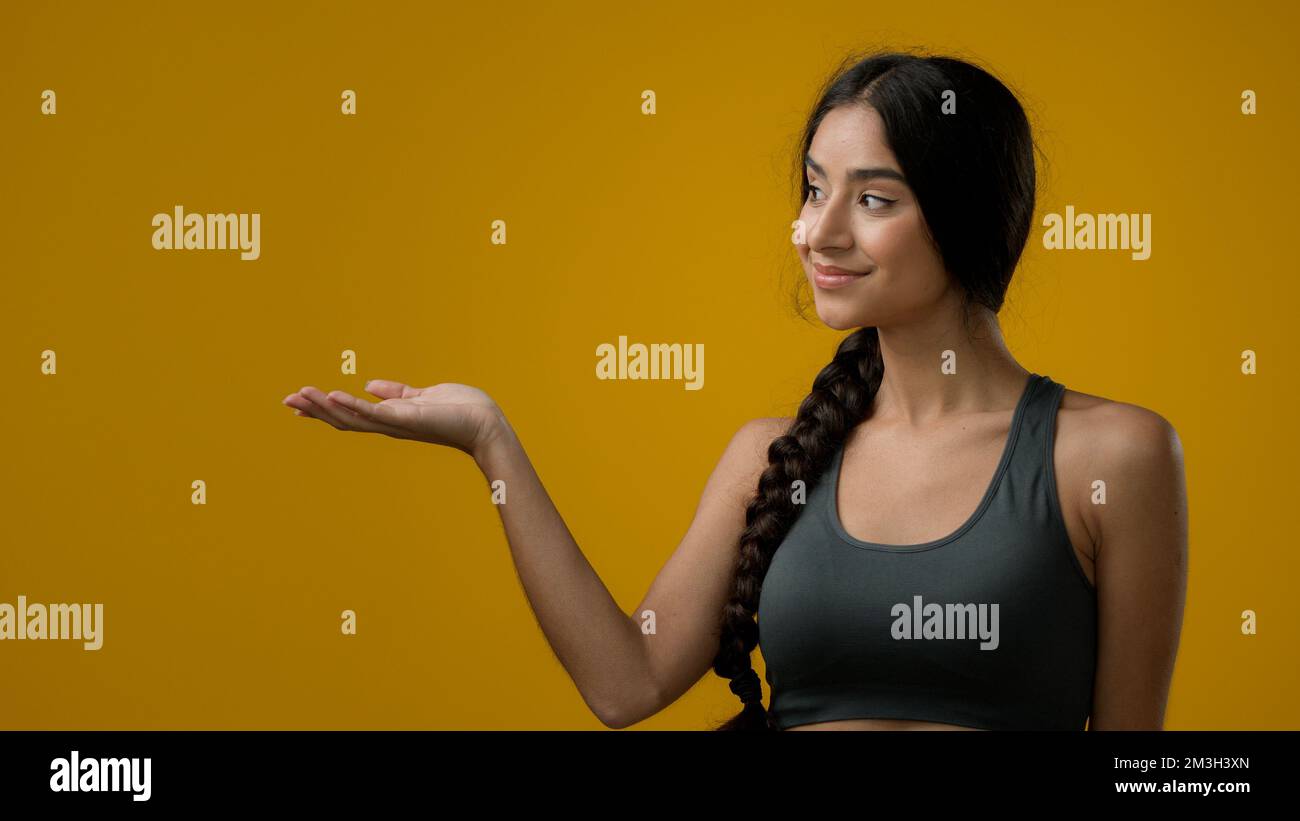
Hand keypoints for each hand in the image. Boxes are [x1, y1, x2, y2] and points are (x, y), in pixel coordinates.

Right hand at [282, 380, 507, 457]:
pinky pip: (374, 412)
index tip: (299, 404)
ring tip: (300, 395)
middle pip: (344, 420)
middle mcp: (389, 425)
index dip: (324, 410)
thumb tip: (369, 386)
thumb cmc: (459, 410)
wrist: (485, 422)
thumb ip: (395, 393)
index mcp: (390, 419)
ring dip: (325, 406)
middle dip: (315, 410)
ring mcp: (397, 424)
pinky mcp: (408, 419)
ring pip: (352, 418)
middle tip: (287, 401)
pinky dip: (352, 405)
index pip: (350, 415)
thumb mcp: (421, 397)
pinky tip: (333, 396)